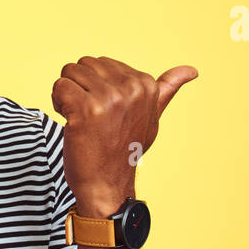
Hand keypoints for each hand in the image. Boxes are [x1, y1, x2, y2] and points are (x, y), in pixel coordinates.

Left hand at [51, 56, 196, 216]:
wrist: (107, 184)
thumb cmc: (125, 150)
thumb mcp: (152, 117)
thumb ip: (166, 89)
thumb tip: (191, 70)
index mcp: (146, 85)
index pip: (102, 63)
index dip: (95, 86)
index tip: (103, 110)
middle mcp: (130, 88)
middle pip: (83, 65)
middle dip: (79, 87)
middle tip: (89, 115)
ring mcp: (108, 99)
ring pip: (68, 73)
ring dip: (67, 95)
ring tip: (80, 118)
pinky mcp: (85, 109)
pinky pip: (59, 86)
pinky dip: (57, 103)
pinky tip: (69, 121)